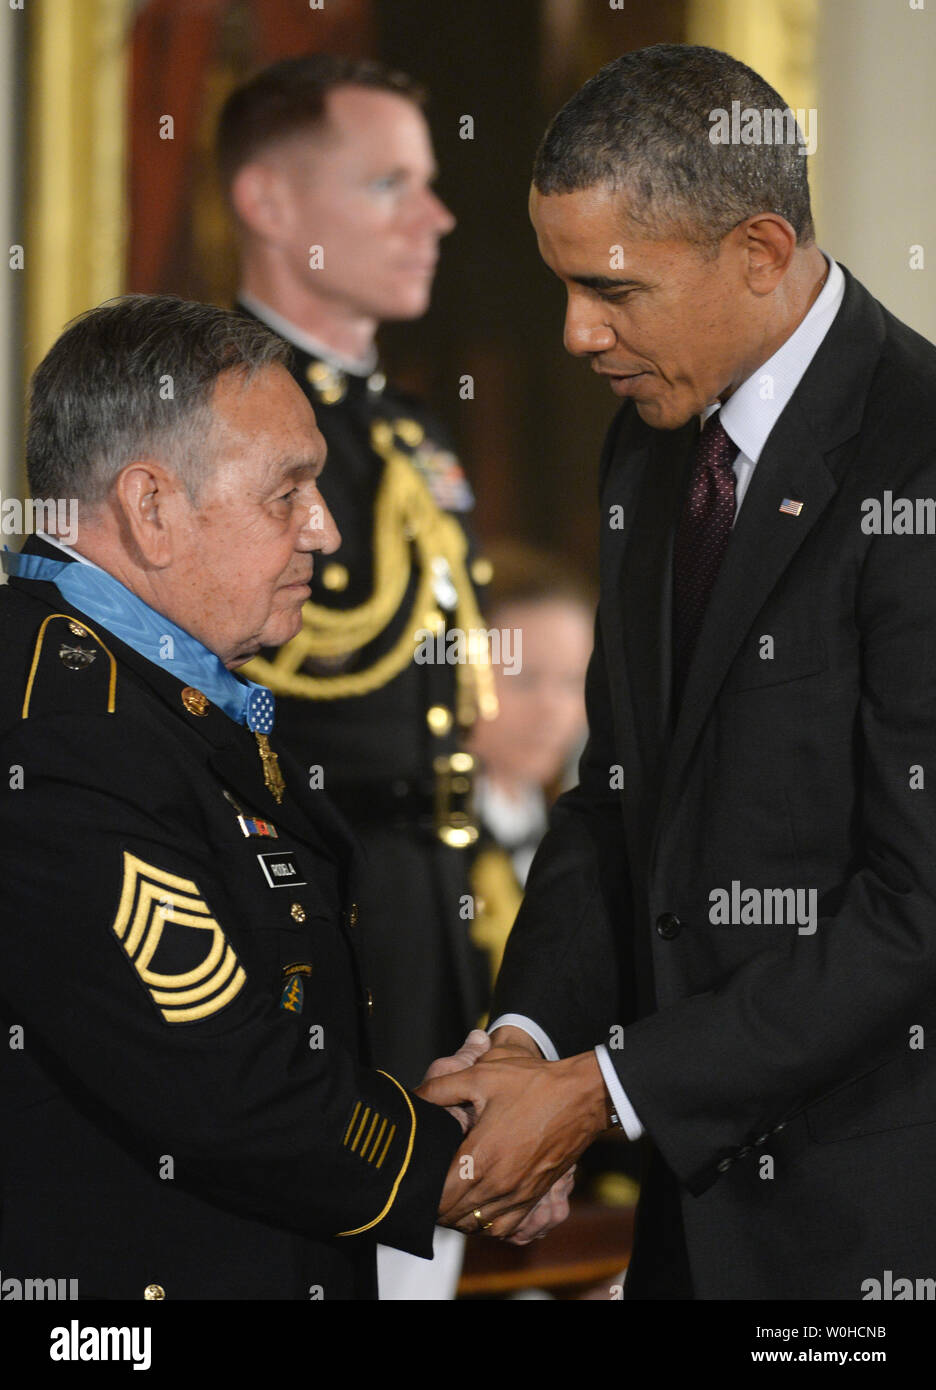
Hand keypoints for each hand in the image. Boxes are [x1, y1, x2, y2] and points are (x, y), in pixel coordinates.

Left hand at [417, 1048, 611, 1237]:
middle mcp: (500, 1184)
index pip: (441, 1197)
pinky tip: (480, 1207)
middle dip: (438, 1207)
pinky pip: (506, 1227)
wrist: (582, 1094)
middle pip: (456, 1216)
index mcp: (481, 1157)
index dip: (425, 1192)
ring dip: (460, 1219)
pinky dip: (488, 1225)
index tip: (418, 1179)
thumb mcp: (481, 1075)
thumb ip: (440, 1089)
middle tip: (428, 1188)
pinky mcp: (536, 1195)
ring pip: (480, 1226)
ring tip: (449, 1200)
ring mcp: (520, 1194)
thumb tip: (412, 1100)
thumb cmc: (531, 1082)